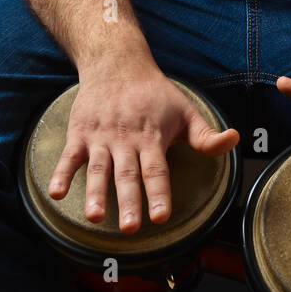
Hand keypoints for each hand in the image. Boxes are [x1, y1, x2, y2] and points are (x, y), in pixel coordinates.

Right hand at [47, 64, 239, 231]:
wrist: (117, 64)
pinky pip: (69, 156)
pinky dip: (61, 173)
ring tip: (95, 216)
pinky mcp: (80, 134)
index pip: (157, 170)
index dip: (159, 194)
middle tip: (131, 227)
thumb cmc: (155, 94)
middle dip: (129, 200)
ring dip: (95, 193)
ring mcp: (101, 137)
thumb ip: (206, 135)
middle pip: (127, 174)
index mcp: (152, 137)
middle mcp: (125, 139)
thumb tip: (235, 139)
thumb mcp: (185, 111)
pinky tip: (56, 193)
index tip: (161, 217)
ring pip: (98, 168)